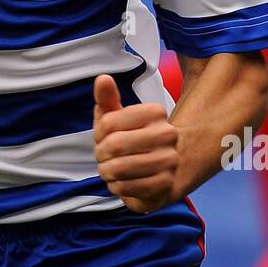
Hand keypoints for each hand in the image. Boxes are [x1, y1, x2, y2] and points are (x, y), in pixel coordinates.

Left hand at [93, 74, 180, 213]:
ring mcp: (169, 161)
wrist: (166, 166)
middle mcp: (167, 134)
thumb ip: (108, 98)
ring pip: (118, 168)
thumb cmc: (133, 137)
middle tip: (104, 157)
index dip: (98, 134)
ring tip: (111, 170)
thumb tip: (102, 78)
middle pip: (113, 146)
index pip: (108, 122)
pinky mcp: (166, 186)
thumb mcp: (119, 116)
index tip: (103, 137)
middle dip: (101, 155)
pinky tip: (121, 182)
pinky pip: (127, 188)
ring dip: (107, 172)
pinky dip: (117, 187)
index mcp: (155, 112)